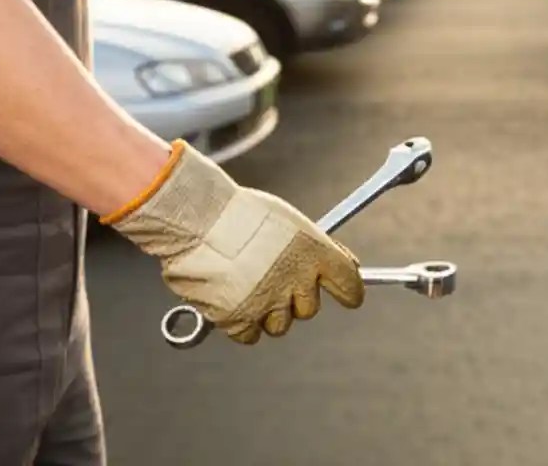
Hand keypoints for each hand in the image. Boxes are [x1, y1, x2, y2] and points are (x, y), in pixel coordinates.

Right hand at [102, 141, 364, 343]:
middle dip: (294, 299)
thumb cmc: (239, 212)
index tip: (349, 296)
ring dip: (266, 312)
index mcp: (315, 254)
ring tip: (245, 284)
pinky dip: (239, 322)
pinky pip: (249, 334)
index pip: (350, 284)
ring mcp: (268, 303)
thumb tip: (346, 264)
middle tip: (272, 279)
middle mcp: (297, 282)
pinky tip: (229, 298)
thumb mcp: (290, 221)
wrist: (197, 219)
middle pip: (309, 309)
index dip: (350, 292)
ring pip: (279, 325)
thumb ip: (318, 247)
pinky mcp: (239, 320)